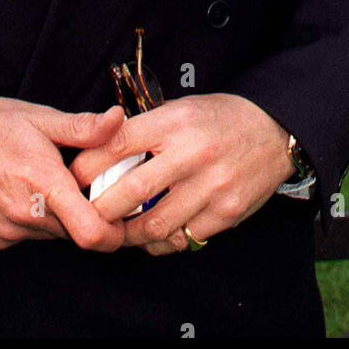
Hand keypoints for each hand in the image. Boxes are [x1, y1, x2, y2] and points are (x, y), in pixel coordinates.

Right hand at [0, 96, 127, 252]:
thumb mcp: (39, 117)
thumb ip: (83, 127)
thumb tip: (118, 120)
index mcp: (44, 184)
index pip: (94, 234)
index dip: (115, 233)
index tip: (119, 216)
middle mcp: (26, 215)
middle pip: (75, 232)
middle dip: (82, 213)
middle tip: (73, 182)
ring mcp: (6, 232)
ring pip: (50, 233)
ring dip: (55, 214)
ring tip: (39, 180)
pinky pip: (25, 236)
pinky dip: (30, 219)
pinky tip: (17, 191)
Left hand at [69, 93, 295, 255]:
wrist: (274, 131)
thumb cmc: (218, 118)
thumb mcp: (179, 107)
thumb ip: (144, 128)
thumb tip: (99, 148)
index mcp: (173, 122)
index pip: (117, 144)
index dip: (87, 166)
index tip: (74, 178)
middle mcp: (191, 154)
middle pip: (130, 191)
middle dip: (100, 208)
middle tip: (86, 214)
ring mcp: (211, 186)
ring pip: (155, 223)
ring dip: (128, 233)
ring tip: (115, 230)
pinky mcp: (227, 213)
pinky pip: (183, 238)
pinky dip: (161, 242)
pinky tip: (152, 236)